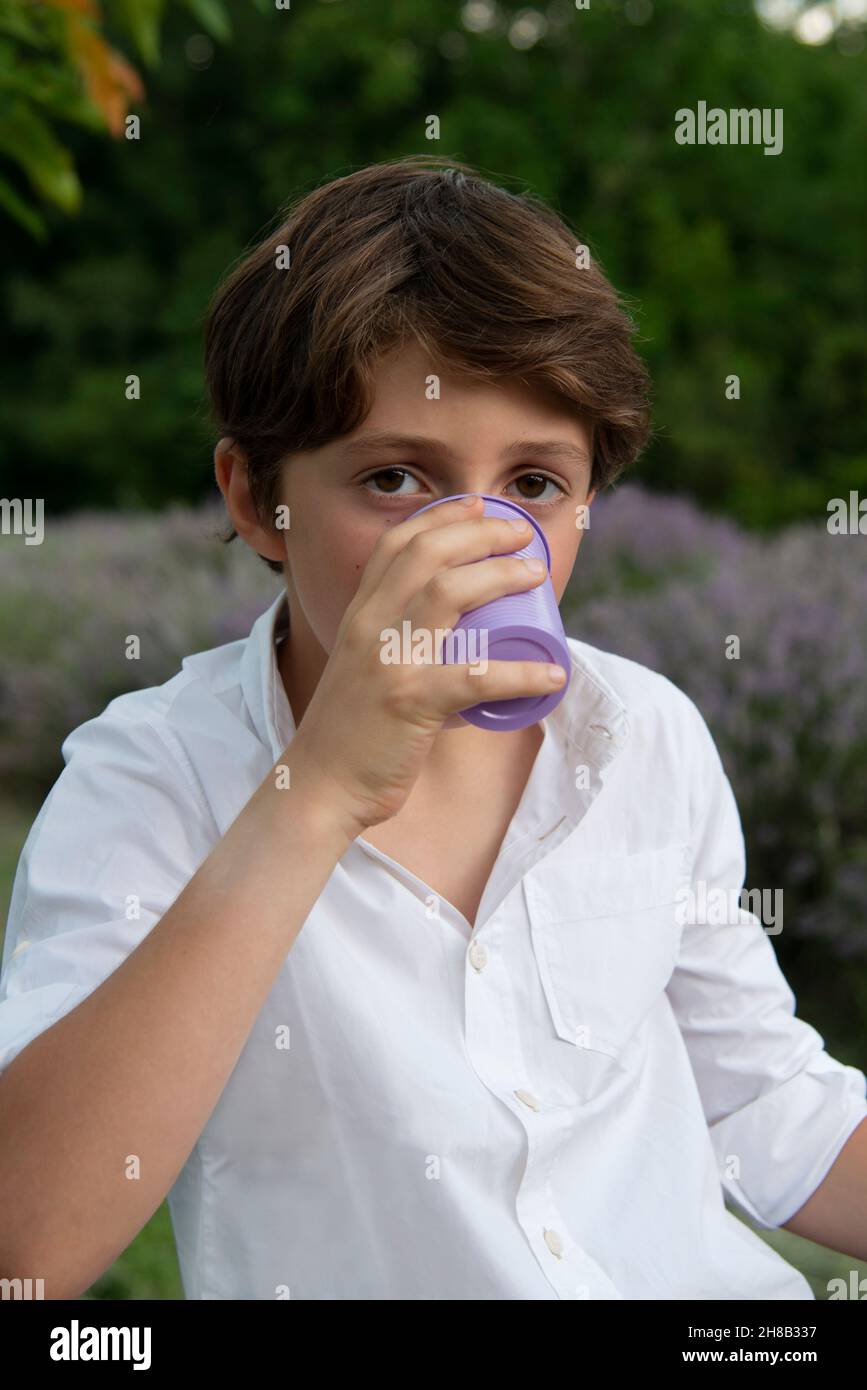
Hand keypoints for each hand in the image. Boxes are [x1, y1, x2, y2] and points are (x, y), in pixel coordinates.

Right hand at [288, 495, 565, 832]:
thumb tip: (458, 641)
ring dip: (502, 576)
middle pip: (428, 554)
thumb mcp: (363, 668)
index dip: (442, 516)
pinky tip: (552, 674)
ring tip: (537, 577)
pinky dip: (523, 674)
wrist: (321, 785)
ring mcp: (389, 661)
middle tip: (522, 537)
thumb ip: (396, 646)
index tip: (480, 506)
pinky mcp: (410, 702)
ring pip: (449, 593)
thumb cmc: (352, 732)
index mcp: (359, 614)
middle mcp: (369, 626)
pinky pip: (477, 677)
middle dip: (482, 533)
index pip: (397, 544)